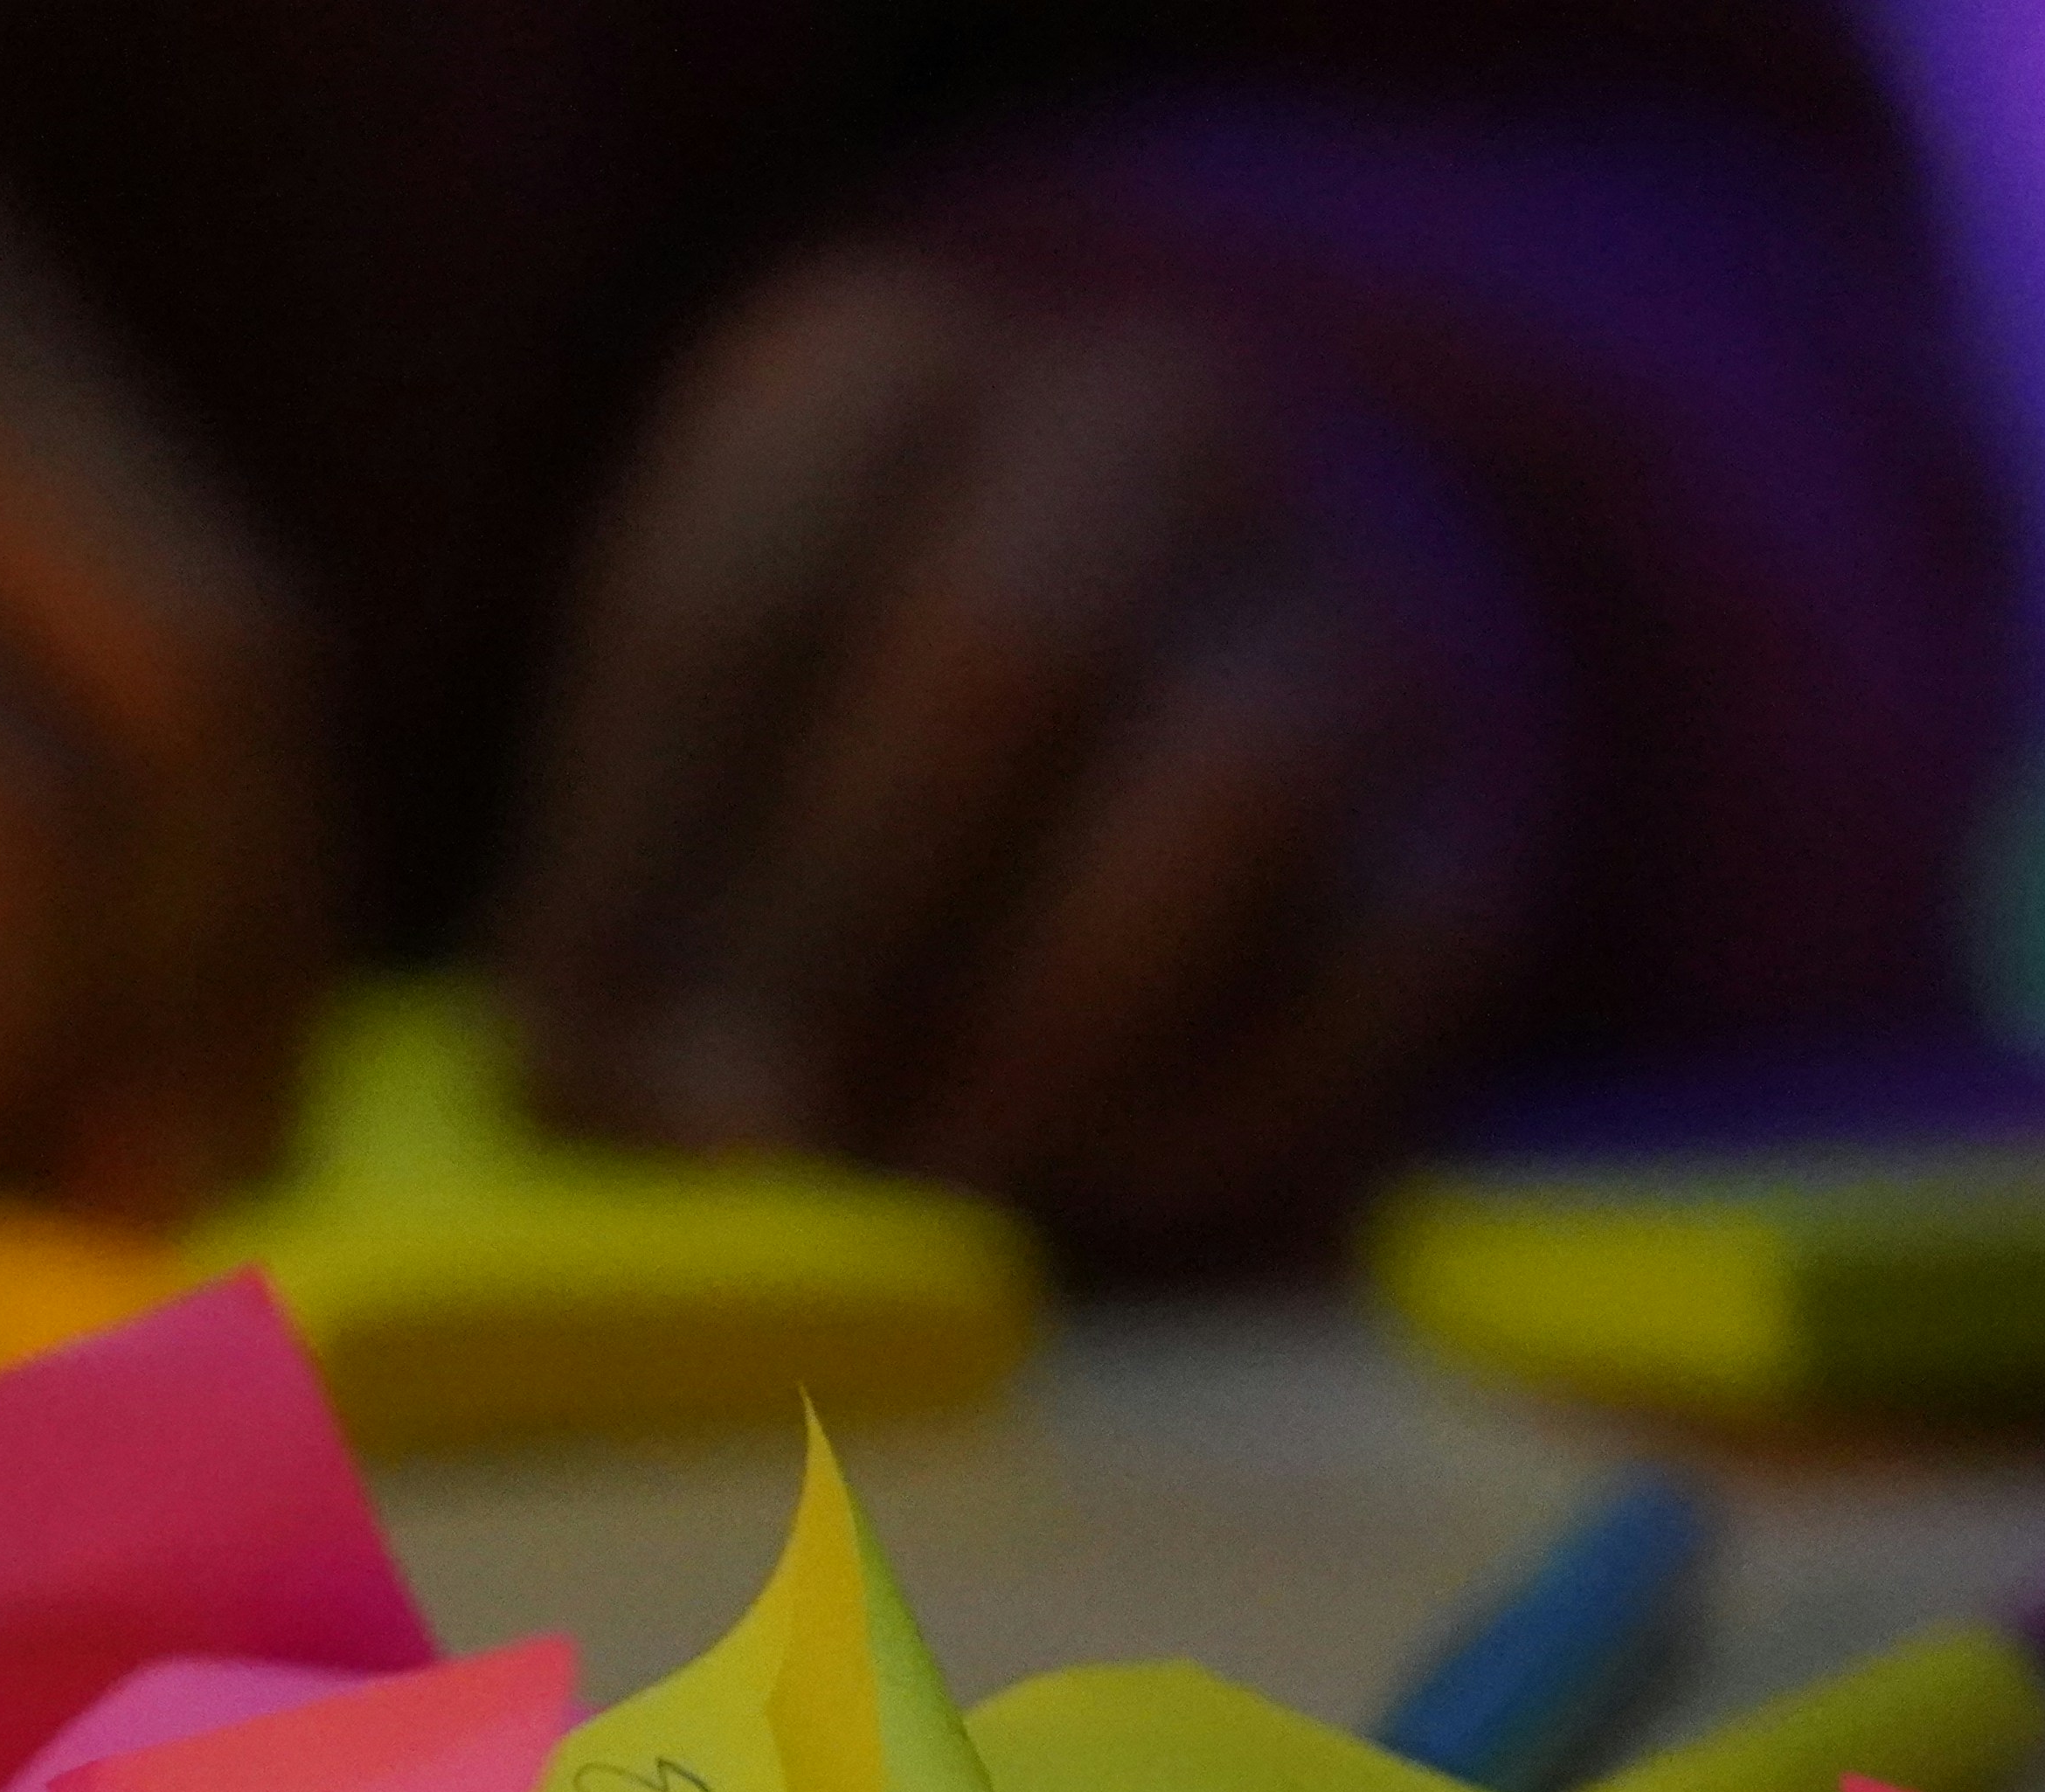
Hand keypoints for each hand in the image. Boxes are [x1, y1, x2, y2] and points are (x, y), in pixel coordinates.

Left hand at [503, 250, 1567, 1258]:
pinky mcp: (1462, 817)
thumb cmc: (855, 751)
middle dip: (843, 937)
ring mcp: (1343, 594)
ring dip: (1040, 1028)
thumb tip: (656, 1127)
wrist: (1217, 655)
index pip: (729, 602)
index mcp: (880, 364)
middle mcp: (1144, 417)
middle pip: (990, 659)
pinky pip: (1362, 965)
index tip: (583, 1077)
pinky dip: (1213, 1102)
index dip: (636, 874)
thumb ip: (636, 935)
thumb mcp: (704, 760)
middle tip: (748, 1149)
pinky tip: (1089, 1174)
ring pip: (1221, 794)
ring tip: (918, 1173)